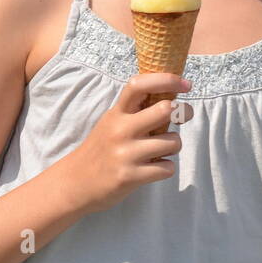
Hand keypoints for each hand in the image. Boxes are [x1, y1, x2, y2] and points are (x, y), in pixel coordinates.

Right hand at [63, 73, 192, 214]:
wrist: (75, 183)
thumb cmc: (101, 149)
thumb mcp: (112, 122)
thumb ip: (136, 111)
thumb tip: (171, 96)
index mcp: (117, 113)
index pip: (139, 85)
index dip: (166, 79)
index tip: (186, 84)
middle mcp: (121, 130)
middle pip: (165, 109)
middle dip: (183, 112)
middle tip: (184, 116)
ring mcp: (125, 154)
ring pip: (173, 141)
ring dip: (174, 146)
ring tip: (162, 149)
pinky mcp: (130, 177)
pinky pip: (167, 168)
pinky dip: (166, 168)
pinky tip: (155, 168)